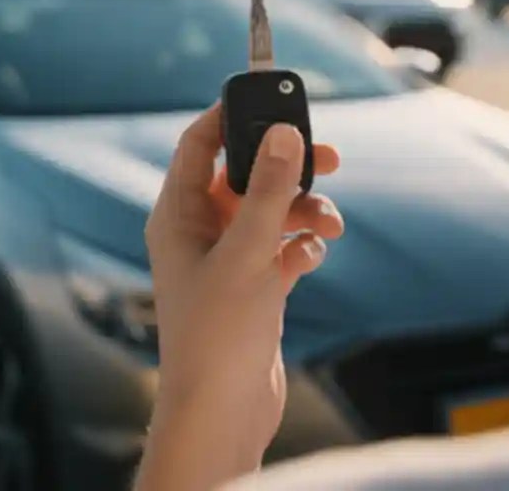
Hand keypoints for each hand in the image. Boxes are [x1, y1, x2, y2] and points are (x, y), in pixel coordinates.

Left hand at [135, 103, 343, 490]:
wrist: (223, 412)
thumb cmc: (217, 336)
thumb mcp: (248, 253)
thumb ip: (269, 191)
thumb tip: (284, 133)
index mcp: (177, 216)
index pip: (199, 145)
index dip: (231, 115)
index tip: (271, 96)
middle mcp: (199, 233)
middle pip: (245, 175)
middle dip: (287, 167)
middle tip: (331, 158)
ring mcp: (227, 261)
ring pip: (271, 212)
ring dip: (304, 211)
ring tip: (329, 227)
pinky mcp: (253, 288)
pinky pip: (282, 247)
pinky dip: (302, 246)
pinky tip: (312, 258)